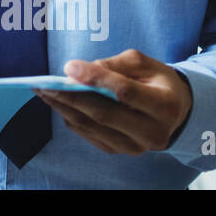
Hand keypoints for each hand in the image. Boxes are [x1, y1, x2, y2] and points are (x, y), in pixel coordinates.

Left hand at [33, 49, 193, 155]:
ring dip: (63, 108)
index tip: (68, 66)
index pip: (125, 92)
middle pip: (104, 114)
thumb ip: (115, 65)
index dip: (95, 79)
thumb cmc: (156, 81)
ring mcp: (136, 147)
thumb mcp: (143, 64)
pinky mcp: (121, 151)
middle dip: (70, 96)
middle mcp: (153, 133)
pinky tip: (57, 103)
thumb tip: (80, 71)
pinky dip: (71, 118)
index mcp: (165, 106)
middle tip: (43, 82)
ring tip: (42, 91)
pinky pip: (90, 135)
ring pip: (93, 127)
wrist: (174, 111)